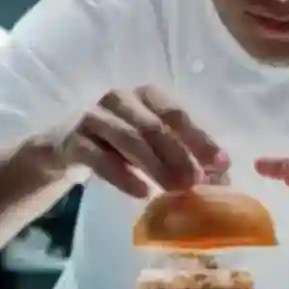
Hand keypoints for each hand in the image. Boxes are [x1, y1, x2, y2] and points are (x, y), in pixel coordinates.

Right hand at [57, 85, 227, 198]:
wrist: (66, 149)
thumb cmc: (118, 146)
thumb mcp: (152, 148)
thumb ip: (184, 156)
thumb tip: (222, 177)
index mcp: (145, 96)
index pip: (176, 113)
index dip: (200, 138)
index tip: (221, 163)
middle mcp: (120, 99)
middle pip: (154, 126)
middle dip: (179, 155)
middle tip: (196, 182)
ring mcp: (93, 117)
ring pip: (128, 138)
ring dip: (155, 165)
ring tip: (175, 190)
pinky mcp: (72, 140)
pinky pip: (99, 157)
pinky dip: (123, 175)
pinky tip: (142, 192)